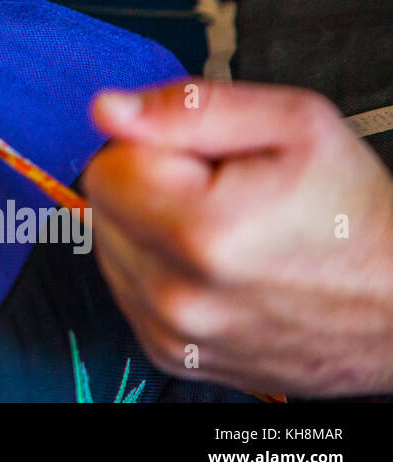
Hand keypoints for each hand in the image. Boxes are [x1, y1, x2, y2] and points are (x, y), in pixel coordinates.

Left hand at [85, 79, 392, 396]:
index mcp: (200, 231)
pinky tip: (214, 266)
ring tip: (226, 232)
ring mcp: (172, 331)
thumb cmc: (357, 214)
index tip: (209, 160)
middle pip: (105, 207)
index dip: (159, 147)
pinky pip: (129, 288)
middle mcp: (177, 294)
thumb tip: (109, 109)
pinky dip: (160, 269)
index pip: (109, 163)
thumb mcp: (292, 123)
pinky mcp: (170, 353)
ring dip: (152, 229)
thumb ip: (189, 108)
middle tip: (224, 194)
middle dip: (153, 186)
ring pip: (111, 246)